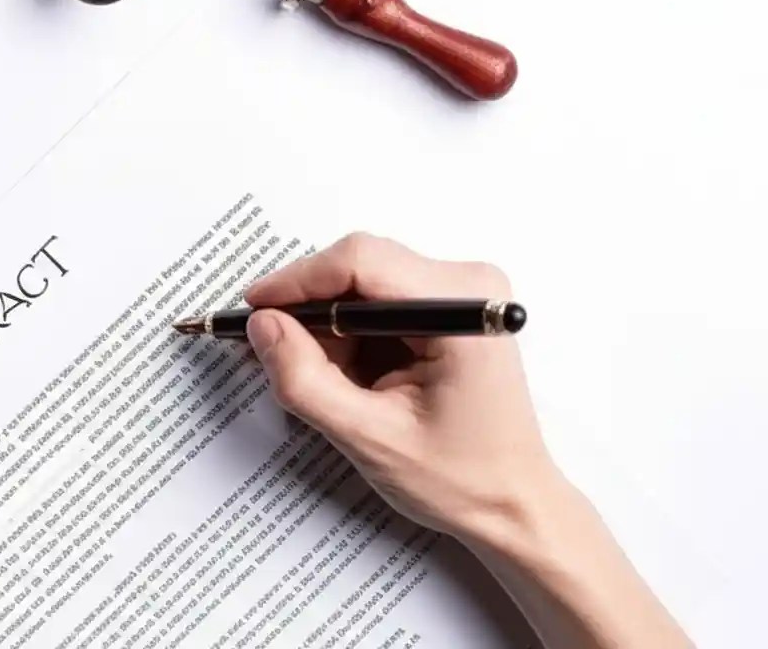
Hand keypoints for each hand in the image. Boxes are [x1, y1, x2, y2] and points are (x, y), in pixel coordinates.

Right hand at [246, 234, 691, 648]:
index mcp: (463, 308)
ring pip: (363, 285)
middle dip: (310, 311)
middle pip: (359, 268)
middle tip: (273, 353)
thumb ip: (307, 380)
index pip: (361, 261)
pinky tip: (349, 379)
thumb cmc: (462, 478)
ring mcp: (461, 295)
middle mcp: (469, 285)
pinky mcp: (448, 311)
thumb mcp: (369, 437)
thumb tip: (262, 327)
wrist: (513, 505)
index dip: (298, 281)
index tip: (254, 309)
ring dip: (330, 329)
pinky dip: (350, 337)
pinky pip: (378, 303)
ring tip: (323, 382)